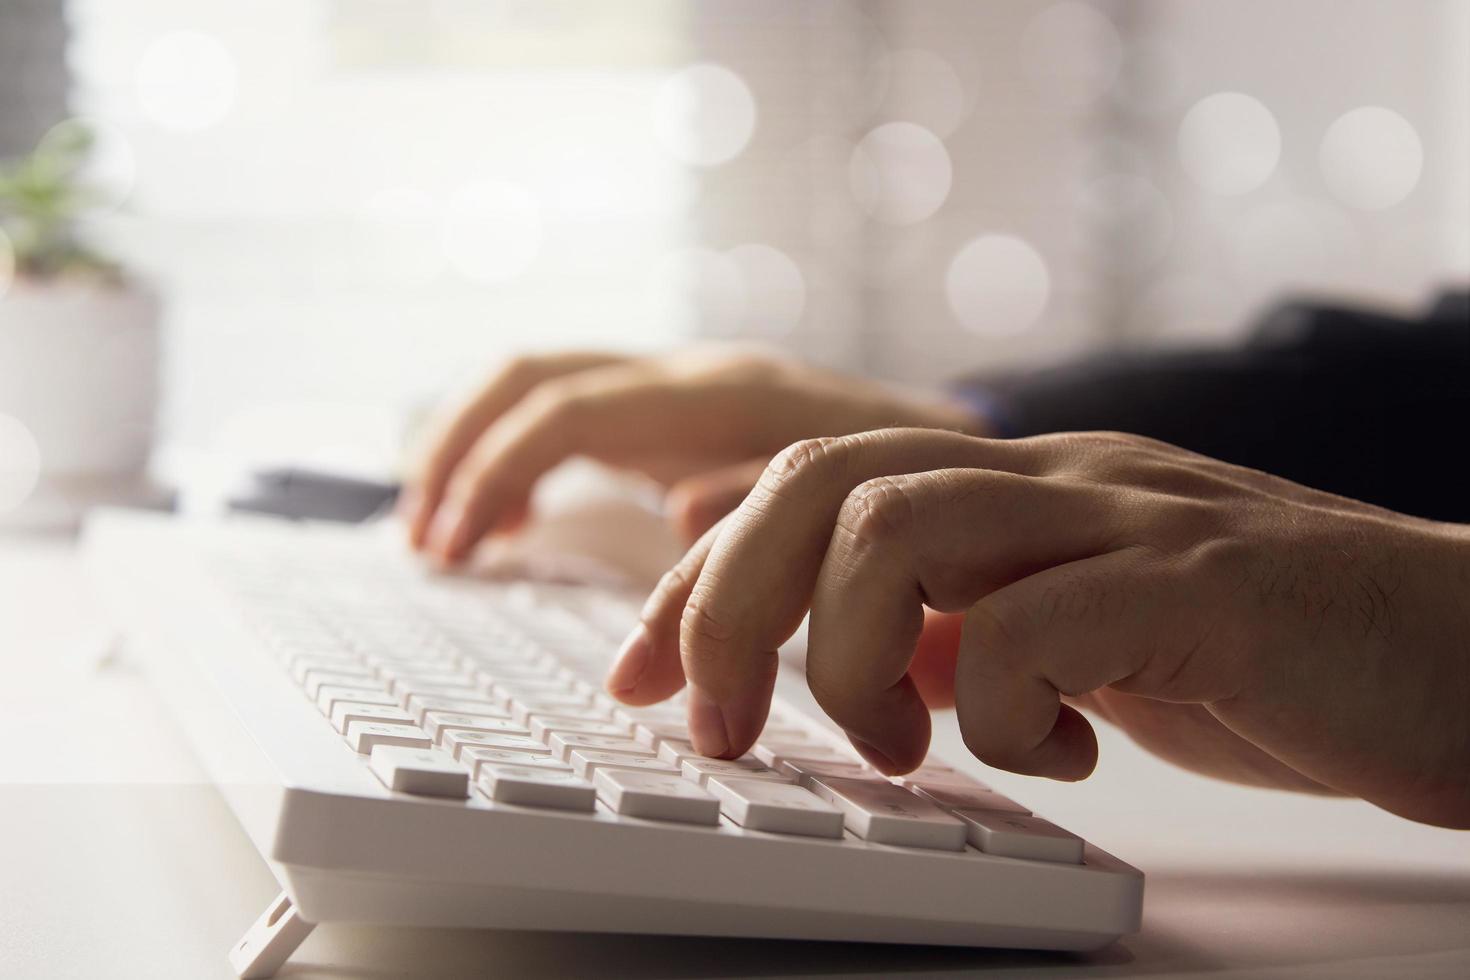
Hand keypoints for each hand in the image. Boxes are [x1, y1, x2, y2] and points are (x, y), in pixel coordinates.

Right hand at [403, 349, 982, 561]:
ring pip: (538, 386)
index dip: (497, 470)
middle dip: (459, 449)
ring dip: (473, 450)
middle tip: (427, 540)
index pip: (569, 407)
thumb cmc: (911, 481)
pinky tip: (508, 523)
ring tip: (442, 536)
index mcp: (723, 392)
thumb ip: (775, 502)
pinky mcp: (673, 418)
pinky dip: (517, 462)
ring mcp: (675, 389)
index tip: (461, 548)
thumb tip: (674, 515)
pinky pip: (566, 417)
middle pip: (531, 374)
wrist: (950, 446)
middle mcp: (687, 374)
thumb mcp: (859, 499)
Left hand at [610, 427, 1469, 828]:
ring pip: (903, 526)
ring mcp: (1130, 519)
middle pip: (827, 480)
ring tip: (893, 746)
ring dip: (848, 655)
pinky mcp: (1207, 588)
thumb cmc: (1262, 657)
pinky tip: (1052, 752)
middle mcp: (1057, 480)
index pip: (811, 482)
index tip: (641, 665)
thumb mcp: (1074, 639)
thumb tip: (845, 646)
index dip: (701, 570)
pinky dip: (999, 710)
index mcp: (1016, 488)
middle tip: (714, 718)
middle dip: (730, 604)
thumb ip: (964, 624)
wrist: (1459, 655)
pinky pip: (1036, 625)